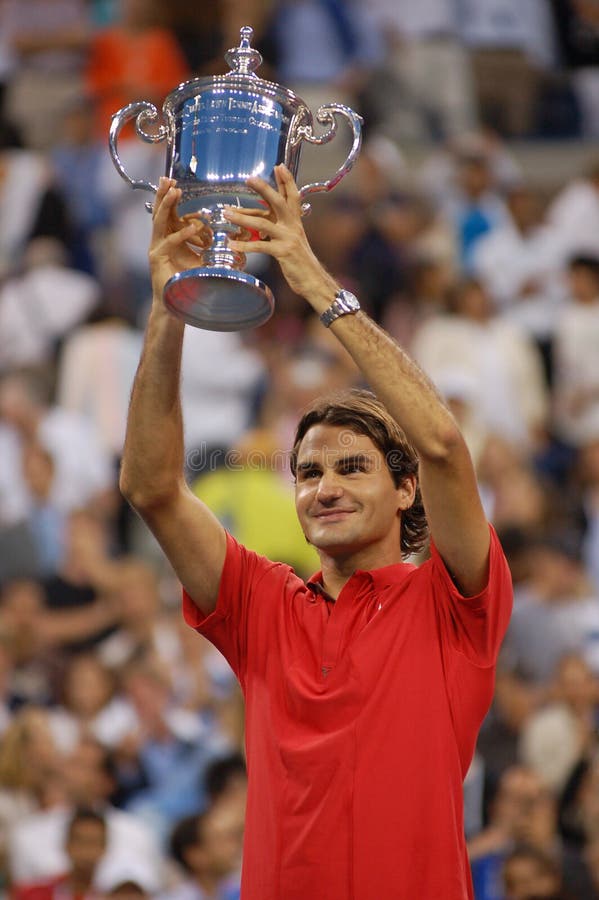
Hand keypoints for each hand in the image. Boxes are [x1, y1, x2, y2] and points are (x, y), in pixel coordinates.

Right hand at [148, 177, 211, 300]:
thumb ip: (214, 248)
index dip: (170, 198)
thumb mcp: (204, 260)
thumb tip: (236, 238)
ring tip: (175, 192)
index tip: (176, 182)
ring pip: (160, 223)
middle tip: (168, 179)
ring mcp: (156, 249)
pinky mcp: (157, 259)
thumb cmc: (190, 283)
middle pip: (160, 213)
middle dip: (163, 195)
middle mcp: (160, 241)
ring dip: (167, 206)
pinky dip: (182, 235)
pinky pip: (169, 242)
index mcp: (169, 238)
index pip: (168, 213)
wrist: (178, 305)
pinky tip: (193, 228)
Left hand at [223, 165, 336, 301]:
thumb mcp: (293, 241)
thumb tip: (263, 224)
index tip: (279, 166)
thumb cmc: (300, 263)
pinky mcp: (283, 252)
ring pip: (263, 223)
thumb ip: (281, 230)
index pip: (293, 196)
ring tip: (227, 213)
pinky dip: (244, 245)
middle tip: (248, 178)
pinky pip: (260, 246)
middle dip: (264, 188)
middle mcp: (293, 226)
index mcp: (296, 222)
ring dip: (242, 217)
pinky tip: (232, 244)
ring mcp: (288, 238)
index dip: (287, 180)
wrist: (313, 281)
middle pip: (278, 202)